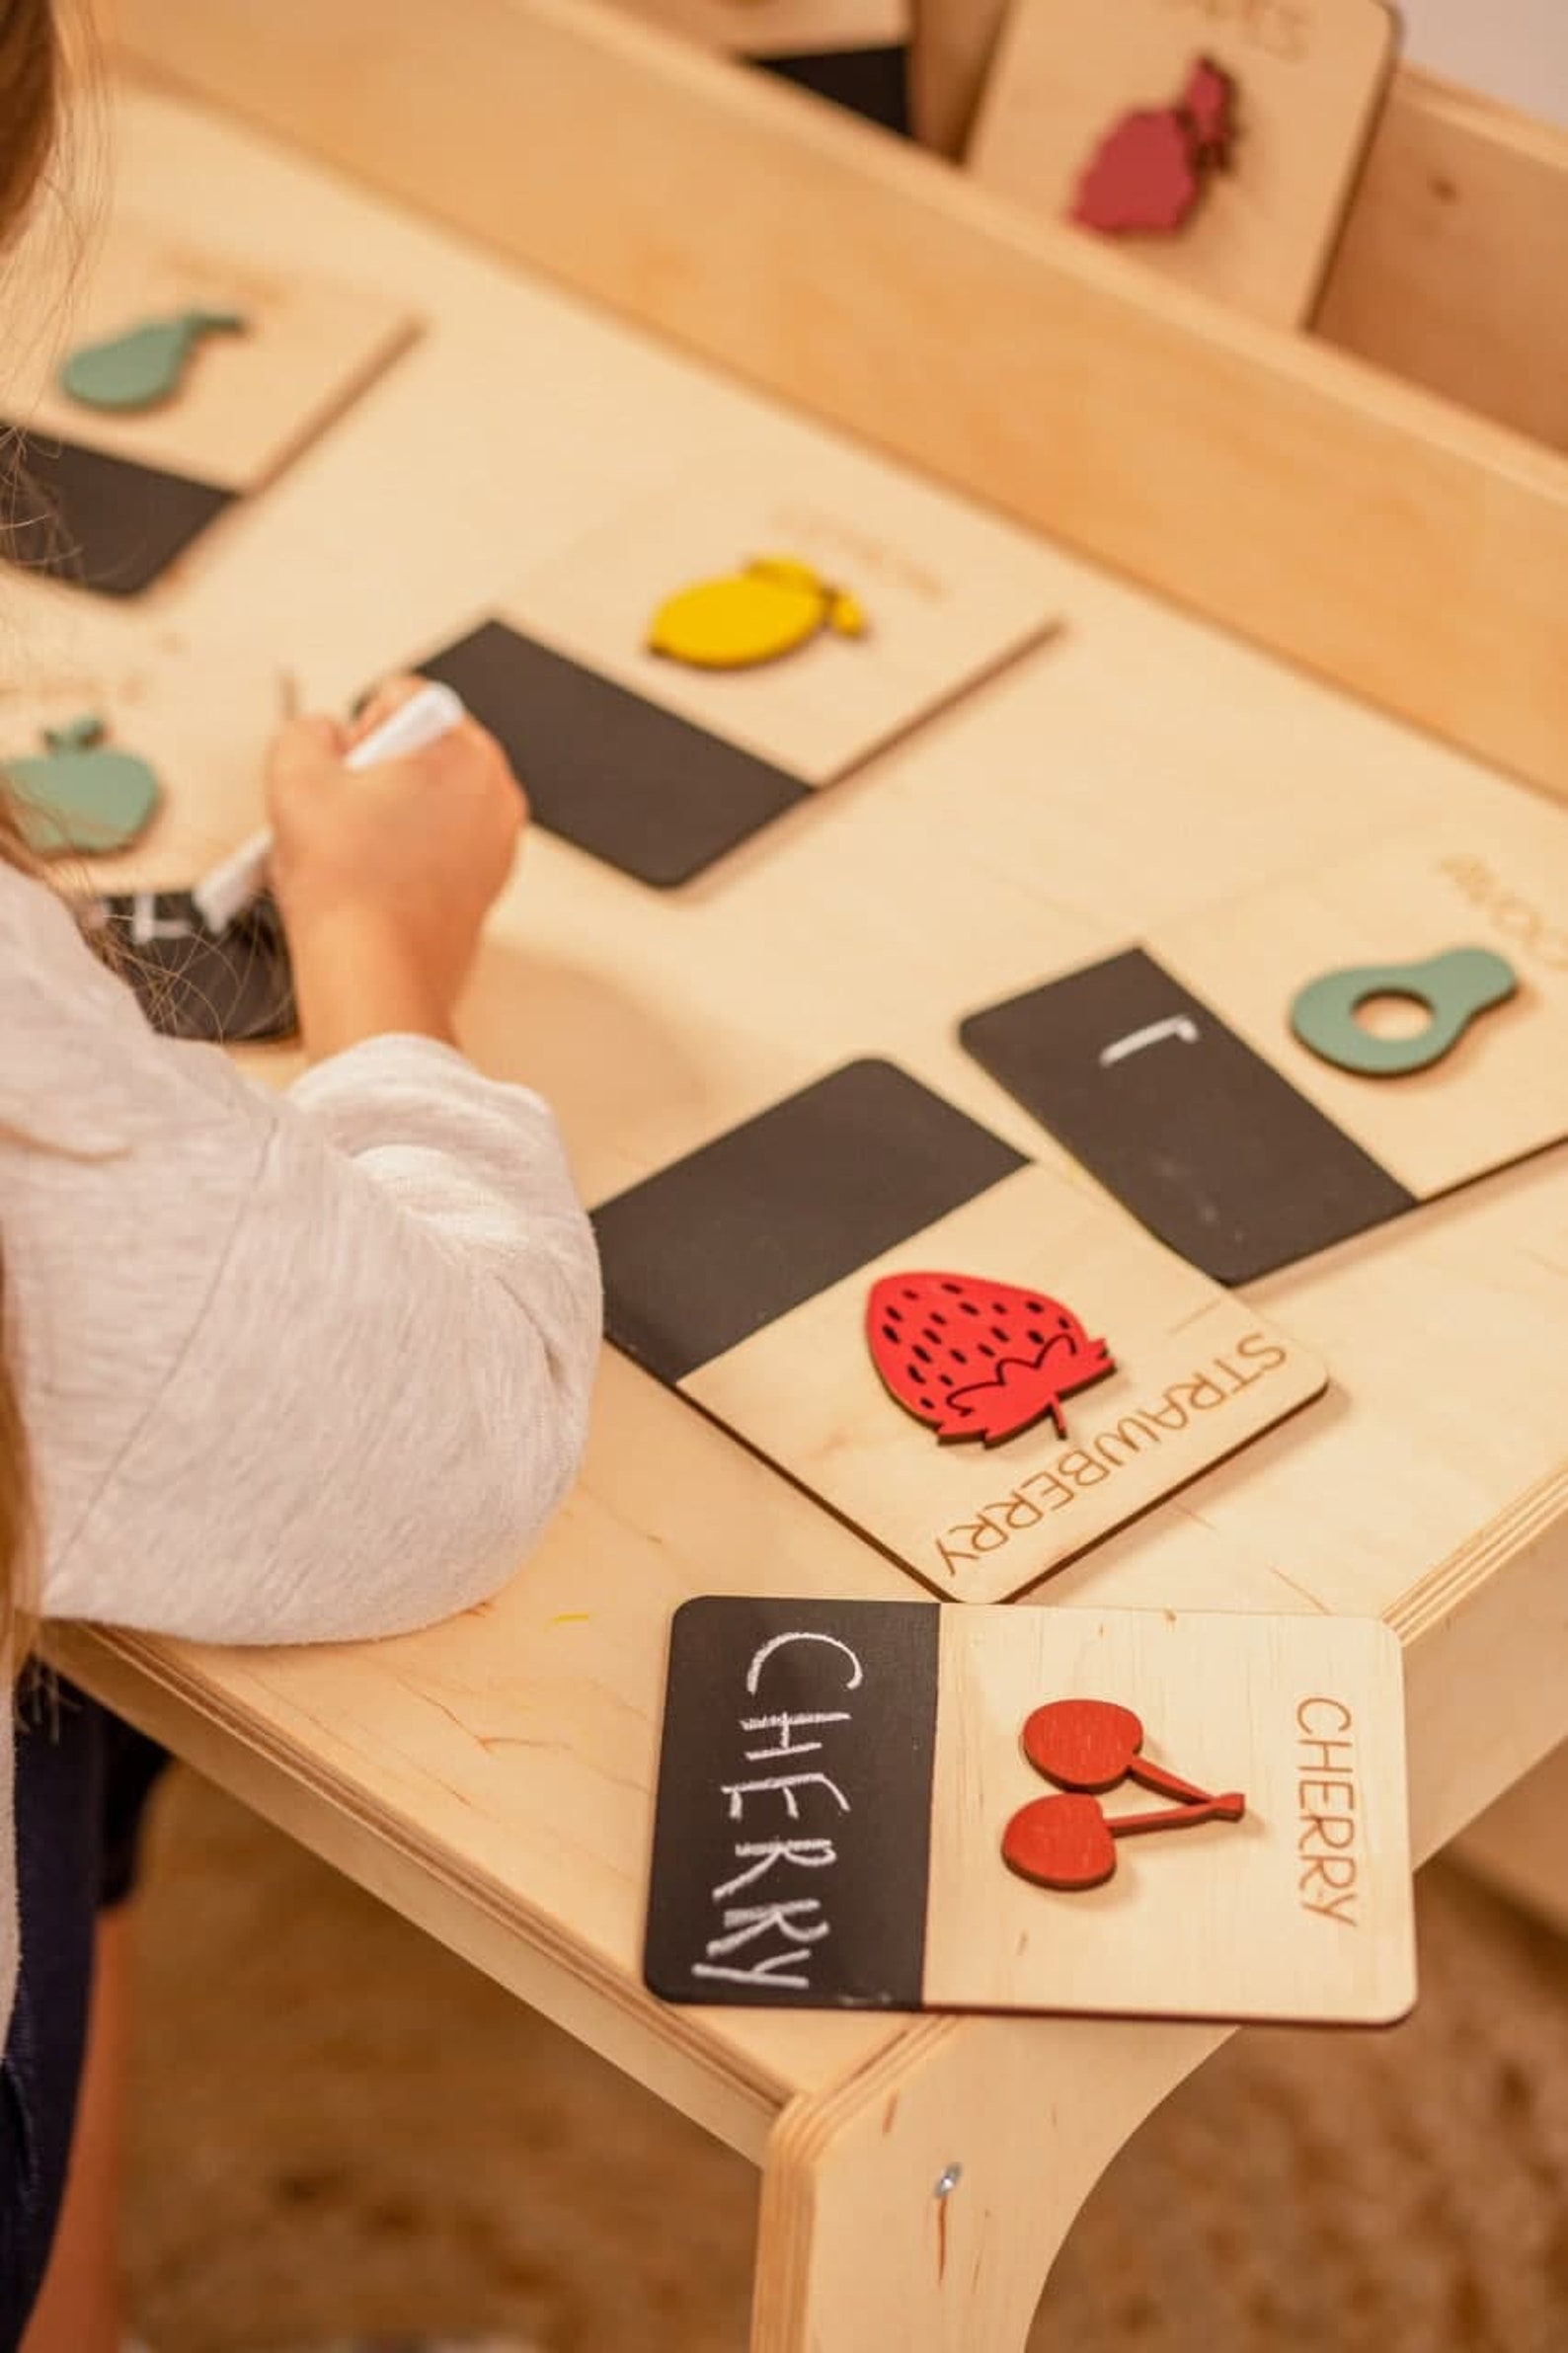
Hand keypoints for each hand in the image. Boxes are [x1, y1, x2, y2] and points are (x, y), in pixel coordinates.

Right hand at [265, 678, 524, 1054]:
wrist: (376, 976)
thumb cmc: (347, 887)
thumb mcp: (295, 775)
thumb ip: (306, 731)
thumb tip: (326, 736)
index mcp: (464, 751)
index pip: (401, 700)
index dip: (356, 733)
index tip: (345, 776)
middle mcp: (495, 792)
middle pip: (418, 750)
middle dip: (374, 775)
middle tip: (346, 818)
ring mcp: (498, 843)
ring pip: (425, 800)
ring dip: (384, 816)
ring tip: (354, 855)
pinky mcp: (487, 885)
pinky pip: (437, 845)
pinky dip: (404, 854)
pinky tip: (372, 882)